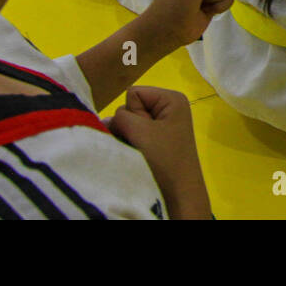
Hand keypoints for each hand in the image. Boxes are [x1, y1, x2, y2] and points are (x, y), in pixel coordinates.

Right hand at [107, 86, 210, 219]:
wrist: (178, 192)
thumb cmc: (163, 157)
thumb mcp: (140, 130)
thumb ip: (119, 118)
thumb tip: (107, 121)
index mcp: (171, 99)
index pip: (133, 93)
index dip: (132, 112)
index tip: (145, 130)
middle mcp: (167, 108)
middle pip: (129, 109)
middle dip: (128, 127)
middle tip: (142, 144)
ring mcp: (161, 125)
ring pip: (128, 124)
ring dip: (128, 138)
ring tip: (140, 151)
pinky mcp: (155, 141)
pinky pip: (133, 136)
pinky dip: (131, 146)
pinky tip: (139, 156)